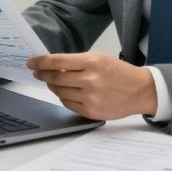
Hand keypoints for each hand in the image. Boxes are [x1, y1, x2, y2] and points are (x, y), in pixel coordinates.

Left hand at [27, 52, 156, 119]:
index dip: (41, 62)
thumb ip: (76, 62)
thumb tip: (52, 65)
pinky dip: (63, 97)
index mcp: (92, 62)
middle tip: (38, 73)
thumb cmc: (119, 72)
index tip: (31, 62)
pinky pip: (68, 104)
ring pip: (59, 92)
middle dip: (43, 75)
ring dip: (53, 86)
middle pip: (55, 78)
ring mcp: (90, 97)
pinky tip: (66, 92)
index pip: (58, 62)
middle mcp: (90, 80)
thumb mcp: (99, 58)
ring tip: (53, 82)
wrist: (140, 90)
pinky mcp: (91, 112)